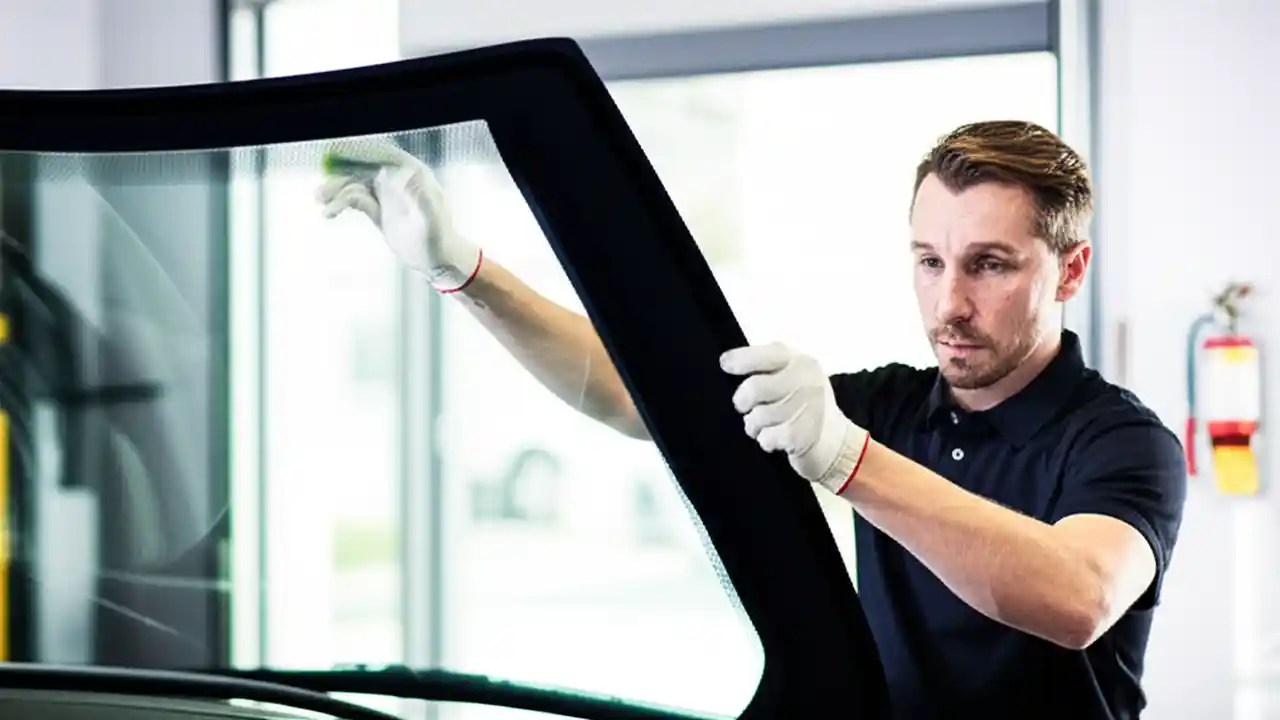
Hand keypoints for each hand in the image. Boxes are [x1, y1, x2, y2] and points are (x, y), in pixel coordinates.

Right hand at [316, 139, 482, 292]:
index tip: (338, 151)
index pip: (384, 155)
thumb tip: (409, 173)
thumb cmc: (440, 239)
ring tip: (319, 200)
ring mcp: (387, 194)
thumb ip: (422, 197)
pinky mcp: (378, 210)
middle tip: (324, 179)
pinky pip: (355, 200)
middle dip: (342, 172)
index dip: (361, 151)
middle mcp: (399, 179)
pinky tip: (328, 212)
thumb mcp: (433, 220)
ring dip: (336, 189)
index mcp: (414, 173)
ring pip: (355, 184)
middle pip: (364, 167)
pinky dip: (340, 203)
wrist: (436, 260)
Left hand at [720, 342, 869, 493]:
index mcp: (800, 362)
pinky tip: (775, 439)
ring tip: (763, 426)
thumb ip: (769, 368)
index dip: (741, 359)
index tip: (725, 364)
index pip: (766, 355)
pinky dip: (766, 441)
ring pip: (759, 416)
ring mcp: (808, 407)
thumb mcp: (794, 377)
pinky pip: (768, 437)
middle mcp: (807, 380)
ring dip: (754, 425)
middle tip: (744, 407)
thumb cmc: (805, 407)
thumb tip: (729, 362)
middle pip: (755, 388)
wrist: (837, 442)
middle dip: (742, 401)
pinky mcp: (804, 434)